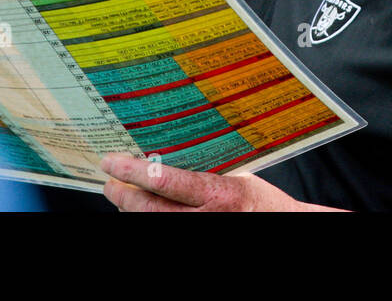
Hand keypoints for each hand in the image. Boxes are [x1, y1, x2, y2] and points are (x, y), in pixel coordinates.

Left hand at [99, 153, 341, 211]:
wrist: (284, 225)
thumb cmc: (264, 201)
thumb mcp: (239, 175)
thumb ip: (208, 169)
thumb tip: (175, 151)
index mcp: (218, 193)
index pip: (165, 181)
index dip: (133, 172)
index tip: (113, 161)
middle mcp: (205, 218)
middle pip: (150, 210)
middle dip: (123, 194)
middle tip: (107, 180)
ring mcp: (200, 231)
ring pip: (152, 224)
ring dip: (131, 210)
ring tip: (120, 194)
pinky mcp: (195, 239)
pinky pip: (164, 229)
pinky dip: (149, 220)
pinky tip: (141, 211)